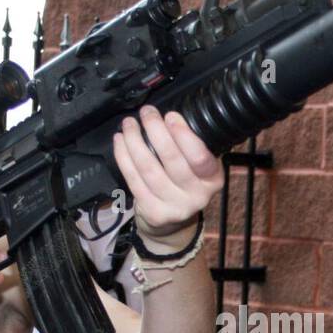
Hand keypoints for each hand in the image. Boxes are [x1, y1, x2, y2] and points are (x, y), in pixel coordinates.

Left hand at [112, 104, 222, 247]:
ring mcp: (174, 207)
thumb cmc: (184, 182)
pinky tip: (120, 141)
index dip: (183, 135)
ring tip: (129, 124)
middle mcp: (197, 196)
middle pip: (172, 159)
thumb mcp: (198, 166)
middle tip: (146, 112)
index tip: (170, 116)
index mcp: (212, 179)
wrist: (172, 220)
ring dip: (135, 141)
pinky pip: (134, 180)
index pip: (199, 157)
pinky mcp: (153, 212)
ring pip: (149, 168)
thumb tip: (169, 116)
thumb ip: (191, 145)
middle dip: (155, 130)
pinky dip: (124, 157)